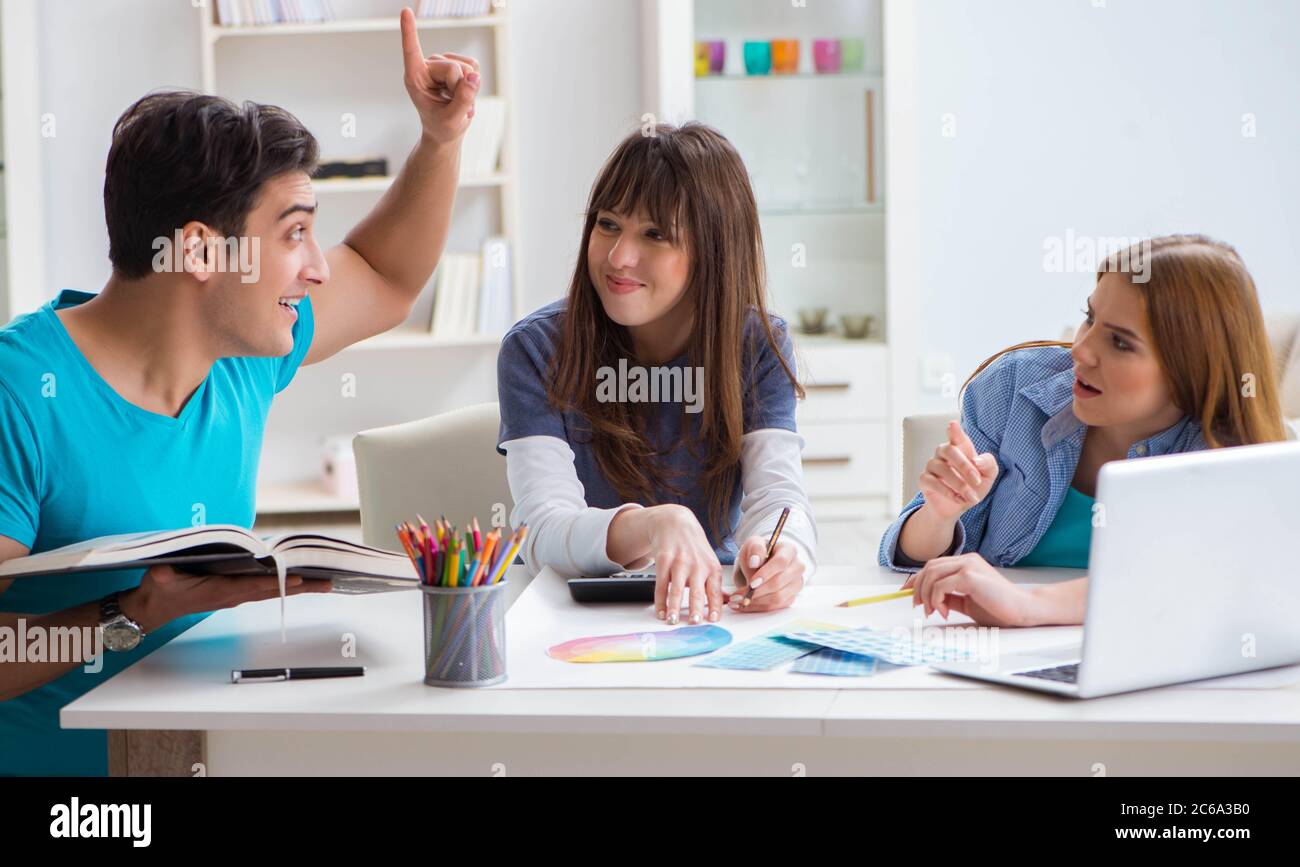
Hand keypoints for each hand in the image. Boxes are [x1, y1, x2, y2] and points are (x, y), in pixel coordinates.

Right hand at [121, 565, 332, 632]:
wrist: (155, 607)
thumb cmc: (159, 590)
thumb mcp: (159, 580)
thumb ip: (163, 575)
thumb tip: (164, 571)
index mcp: (221, 591)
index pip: (256, 585)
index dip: (279, 581)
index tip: (302, 577)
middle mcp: (234, 595)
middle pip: (275, 590)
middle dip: (303, 586)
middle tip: (330, 582)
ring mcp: (237, 596)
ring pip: (274, 591)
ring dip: (300, 586)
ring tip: (325, 582)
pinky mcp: (236, 593)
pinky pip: (266, 589)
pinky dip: (285, 584)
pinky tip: (300, 580)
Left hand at [399, 7, 479, 145]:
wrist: (446, 130)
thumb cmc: (442, 127)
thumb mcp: (452, 120)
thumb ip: (462, 100)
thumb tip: (474, 76)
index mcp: (415, 78)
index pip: (411, 51)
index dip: (409, 32)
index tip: (405, 11)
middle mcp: (427, 65)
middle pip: (454, 68)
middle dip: (461, 89)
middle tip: (455, 107)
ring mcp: (442, 62)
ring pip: (467, 67)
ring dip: (468, 88)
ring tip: (457, 102)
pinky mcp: (457, 62)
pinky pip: (474, 66)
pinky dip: (475, 83)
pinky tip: (464, 93)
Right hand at [640, 505, 723, 625]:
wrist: (676, 524)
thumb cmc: (694, 548)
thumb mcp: (710, 563)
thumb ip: (716, 584)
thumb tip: (727, 603)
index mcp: (712, 568)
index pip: (715, 591)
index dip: (715, 606)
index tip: (714, 620)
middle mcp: (698, 565)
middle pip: (697, 591)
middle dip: (696, 607)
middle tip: (695, 622)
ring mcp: (680, 562)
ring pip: (677, 589)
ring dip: (674, 606)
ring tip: (672, 621)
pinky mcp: (664, 560)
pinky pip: (661, 584)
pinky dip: (660, 600)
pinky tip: (661, 611)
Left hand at [726, 537, 804, 612]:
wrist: (758, 564)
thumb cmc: (757, 553)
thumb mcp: (752, 544)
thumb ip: (755, 549)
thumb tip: (754, 561)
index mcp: (789, 550)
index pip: (781, 562)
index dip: (766, 574)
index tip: (751, 583)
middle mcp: (797, 568)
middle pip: (779, 583)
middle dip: (757, 591)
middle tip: (737, 595)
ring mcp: (795, 584)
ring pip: (778, 598)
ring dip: (755, 602)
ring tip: (736, 600)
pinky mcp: (790, 597)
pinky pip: (774, 607)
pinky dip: (757, 607)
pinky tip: (743, 605)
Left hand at [901, 553, 1034, 626]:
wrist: (1023, 610)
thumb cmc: (999, 608)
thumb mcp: (966, 602)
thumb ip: (949, 597)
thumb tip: (928, 599)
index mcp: (966, 563)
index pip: (933, 565)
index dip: (916, 579)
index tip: (907, 593)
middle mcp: (967, 560)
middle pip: (929, 567)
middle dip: (918, 588)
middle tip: (919, 607)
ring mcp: (969, 565)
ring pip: (932, 574)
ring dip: (927, 595)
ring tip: (933, 611)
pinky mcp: (971, 576)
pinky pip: (942, 585)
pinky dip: (937, 599)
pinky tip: (944, 611)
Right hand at [918, 420, 998, 520]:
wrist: (958, 507)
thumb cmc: (973, 486)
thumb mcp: (988, 475)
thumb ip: (988, 464)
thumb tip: (977, 461)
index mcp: (959, 447)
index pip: (955, 436)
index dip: (954, 430)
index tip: (952, 425)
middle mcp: (943, 453)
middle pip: (949, 450)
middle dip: (965, 466)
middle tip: (977, 481)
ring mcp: (932, 466)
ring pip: (942, 469)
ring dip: (959, 484)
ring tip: (971, 497)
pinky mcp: (924, 480)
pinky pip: (933, 482)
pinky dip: (948, 492)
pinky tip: (958, 499)